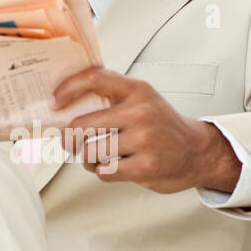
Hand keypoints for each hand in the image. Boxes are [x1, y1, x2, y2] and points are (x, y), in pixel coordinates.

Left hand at [50, 68, 241, 193]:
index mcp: (137, 90)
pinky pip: (104, 172)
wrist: (198, 151)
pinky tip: (111, 167)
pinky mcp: (145, 166)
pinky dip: (102, 172)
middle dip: (69, 138)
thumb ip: (112, 97)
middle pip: (82, 125)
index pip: (94, 79)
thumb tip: (67, 102)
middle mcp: (140, 112)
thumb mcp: (142, 100)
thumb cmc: (163, 126)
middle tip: (69, 142)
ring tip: (95, 157)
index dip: (67, 90)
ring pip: (90, 151)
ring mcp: (144, 139)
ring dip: (86, 159)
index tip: (53, 103)